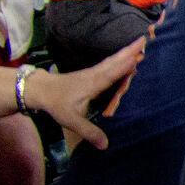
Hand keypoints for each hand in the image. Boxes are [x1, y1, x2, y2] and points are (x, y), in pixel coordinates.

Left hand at [22, 38, 144, 148]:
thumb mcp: (71, 120)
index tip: (138, 57)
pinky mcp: (90, 73)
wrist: (39, 90)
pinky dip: (118, 57)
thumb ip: (88, 131)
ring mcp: (92, 72)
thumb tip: (106, 145)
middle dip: (130, 51)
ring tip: (139, 43)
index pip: (111, 74)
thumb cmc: (56, 104)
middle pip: (115, 61)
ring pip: (112, 60)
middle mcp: (94, 75)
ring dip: (126, 51)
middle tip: (145, 39)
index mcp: (92, 84)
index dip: (124, 67)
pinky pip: (108, 63)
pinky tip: (122, 56)